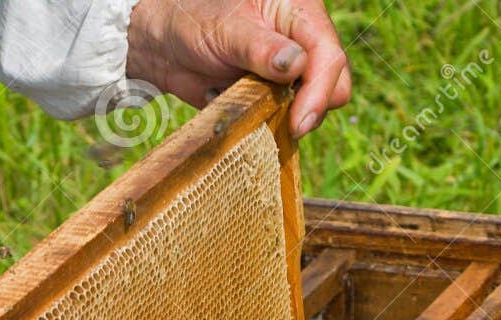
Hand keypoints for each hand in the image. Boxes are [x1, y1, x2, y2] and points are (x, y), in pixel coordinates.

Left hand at [127, 0, 349, 136]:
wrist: (166, 45)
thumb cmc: (195, 21)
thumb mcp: (226, 30)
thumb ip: (262, 48)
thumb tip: (296, 65)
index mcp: (299, 13)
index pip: (329, 56)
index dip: (319, 92)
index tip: (299, 123)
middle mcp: (303, 41)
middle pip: (335, 84)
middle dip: (312, 107)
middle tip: (284, 125)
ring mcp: (293, 70)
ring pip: (314, 106)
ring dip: (289, 116)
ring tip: (254, 107)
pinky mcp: (278, 94)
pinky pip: (289, 118)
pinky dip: (274, 124)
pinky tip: (249, 113)